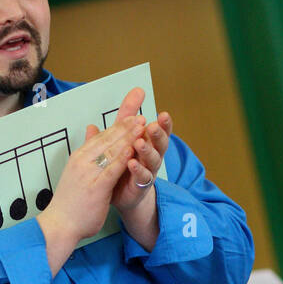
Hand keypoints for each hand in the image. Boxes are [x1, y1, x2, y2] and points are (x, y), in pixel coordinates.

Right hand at [38, 114, 144, 243]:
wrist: (58, 225)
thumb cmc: (69, 203)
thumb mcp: (76, 173)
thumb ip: (86, 153)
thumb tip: (90, 131)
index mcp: (79, 158)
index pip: (101, 137)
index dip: (118, 126)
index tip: (132, 117)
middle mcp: (82, 162)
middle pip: (107, 140)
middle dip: (126, 127)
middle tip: (142, 116)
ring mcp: (88, 174)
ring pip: (111, 151)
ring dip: (128, 138)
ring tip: (142, 127)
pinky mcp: (96, 188)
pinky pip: (111, 170)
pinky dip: (122, 159)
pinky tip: (133, 150)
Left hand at [108, 85, 172, 213]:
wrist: (118, 193)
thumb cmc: (123, 161)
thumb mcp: (123, 135)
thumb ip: (128, 115)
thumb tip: (136, 90)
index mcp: (149, 143)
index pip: (160, 131)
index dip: (164, 124)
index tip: (164, 114)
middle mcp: (152, 156)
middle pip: (160, 144)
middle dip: (158, 134)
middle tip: (153, 125)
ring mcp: (148, 171)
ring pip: (152, 160)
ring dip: (146, 150)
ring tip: (139, 142)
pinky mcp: (140, 185)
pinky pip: (141, 177)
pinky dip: (137, 169)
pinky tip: (131, 162)